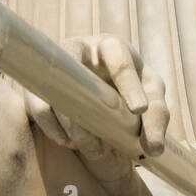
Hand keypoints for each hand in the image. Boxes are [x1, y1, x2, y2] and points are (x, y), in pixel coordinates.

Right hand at [25, 34, 168, 194]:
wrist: (104, 97)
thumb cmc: (132, 91)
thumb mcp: (152, 98)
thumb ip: (157, 117)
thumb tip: (153, 147)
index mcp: (111, 47)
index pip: (119, 59)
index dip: (129, 84)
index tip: (139, 110)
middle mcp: (80, 48)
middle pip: (73, 56)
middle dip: (87, 99)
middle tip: (105, 137)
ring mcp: (56, 66)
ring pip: (54, 84)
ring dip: (73, 123)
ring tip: (95, 148)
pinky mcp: (38, 87)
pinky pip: (39, 106)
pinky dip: (55, 130)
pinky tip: (72, 143)